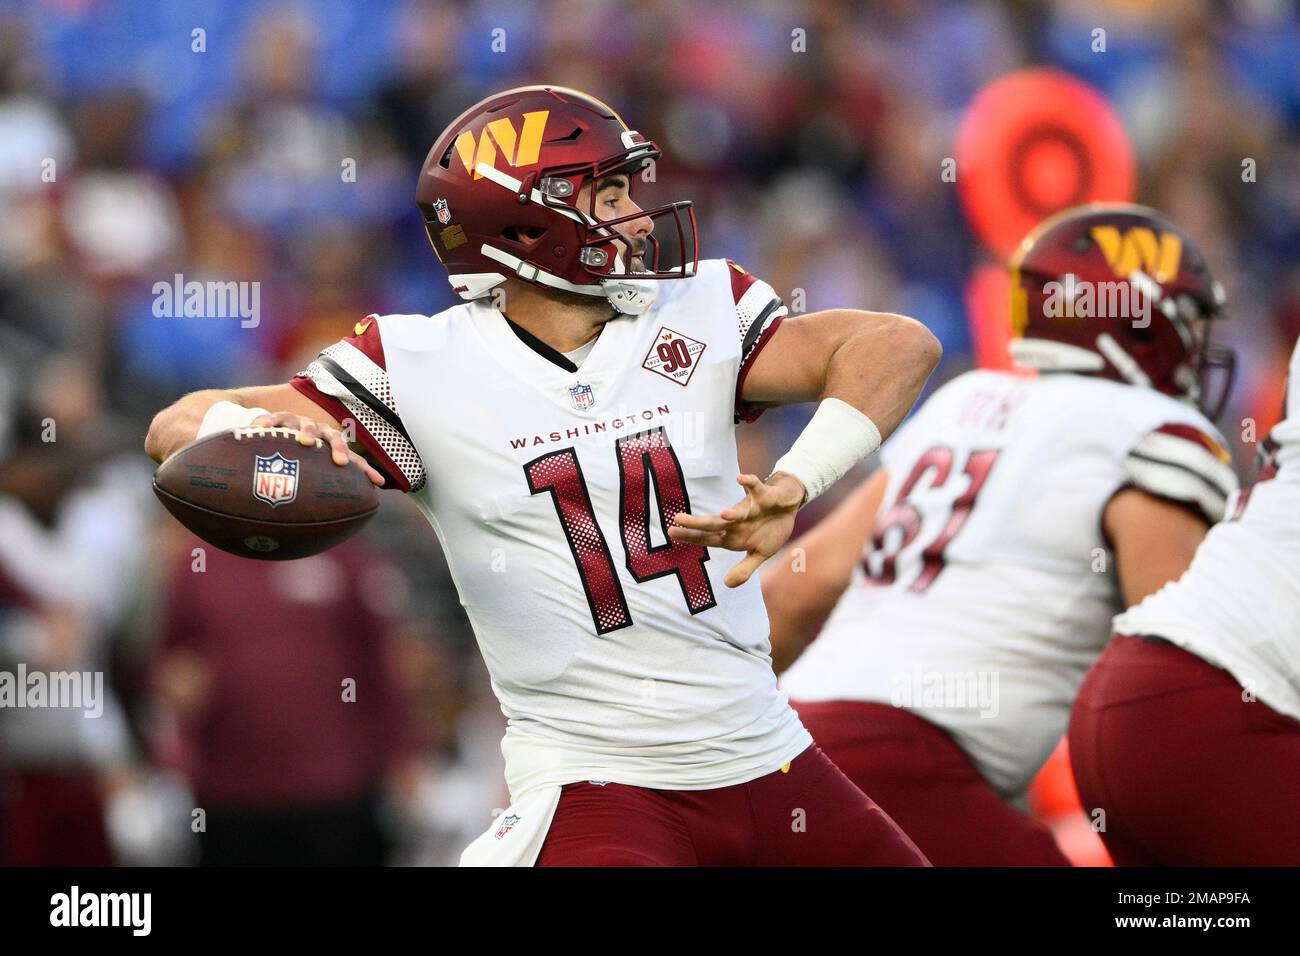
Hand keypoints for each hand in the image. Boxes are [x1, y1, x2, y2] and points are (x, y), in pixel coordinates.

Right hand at [250, 411, 386, 486]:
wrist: (280, 431)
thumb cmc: (299, 457)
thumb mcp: (312, 472)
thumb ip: (320, 492)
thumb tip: (332, 524)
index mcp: (333, 446)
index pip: (353, 457)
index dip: (365, 469)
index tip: (378, 482)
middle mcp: (322, 432)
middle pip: (335, 437)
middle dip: (338, 449)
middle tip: (339, 462)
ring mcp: (302, 422)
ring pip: (307, 424)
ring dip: (307, 432)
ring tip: (304, 442)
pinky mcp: (282, 418)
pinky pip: (277, 417)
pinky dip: (271, 422)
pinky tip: (263, 428)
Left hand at [667, 471, 805, 587]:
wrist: (788, 504)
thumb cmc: (770, 529)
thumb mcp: (760, 553)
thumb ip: (744, 569)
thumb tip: (727, 585)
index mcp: (733, 535)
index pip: (708, 538)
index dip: (691, 537)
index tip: (672, 533)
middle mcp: (737, 521)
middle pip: (715, 523)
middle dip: (698, 523)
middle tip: (677, 519)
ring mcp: (750, 508)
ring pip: (738, 510)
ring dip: (733, 513)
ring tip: (723, 514)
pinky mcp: (764, 496)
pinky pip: (755, 487)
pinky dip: (749, 482)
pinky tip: (740, 479)